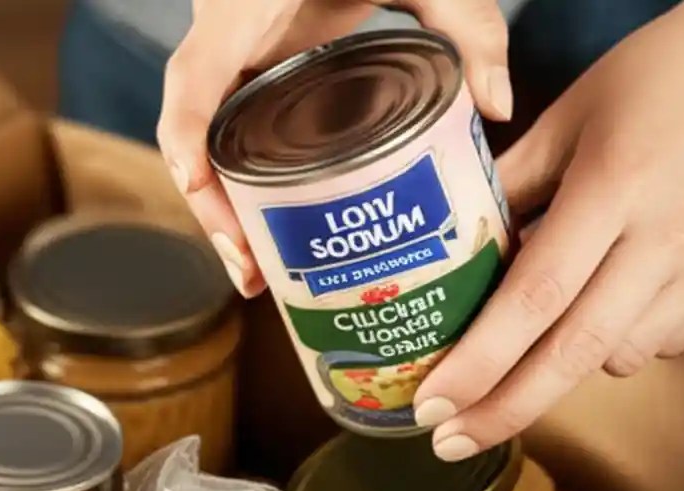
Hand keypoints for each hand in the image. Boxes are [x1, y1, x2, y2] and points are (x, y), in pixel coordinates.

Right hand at [158, 0, 513, 295]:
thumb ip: (465, 21)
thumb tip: (496, 108)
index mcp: (244, 6)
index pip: (193, 79)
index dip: (187, 139)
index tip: (199, 191)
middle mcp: (223, 34)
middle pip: (194, 131)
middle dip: (212, 207)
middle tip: (250, 272)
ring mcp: (232, 53)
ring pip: (205, 139)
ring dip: (221, 206)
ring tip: (258, 270)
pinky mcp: (251, 65)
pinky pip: (227, 128)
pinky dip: (239, 180)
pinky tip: (269, 224)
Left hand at [414, 0, 683, 460]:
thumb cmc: (668, 73)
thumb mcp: (575, 112)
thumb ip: (512, 180)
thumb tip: (454, 240)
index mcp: (616, 186)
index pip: (533, 298)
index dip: (479, 362)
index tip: (433, 402)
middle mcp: (670, 237)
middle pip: (573, 353)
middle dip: (505, 408)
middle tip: (451, 439)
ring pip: (618, 356)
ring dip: (562, 366)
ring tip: (526, 350)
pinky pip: (667, 341)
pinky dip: (621, 341)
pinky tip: (605, 306)